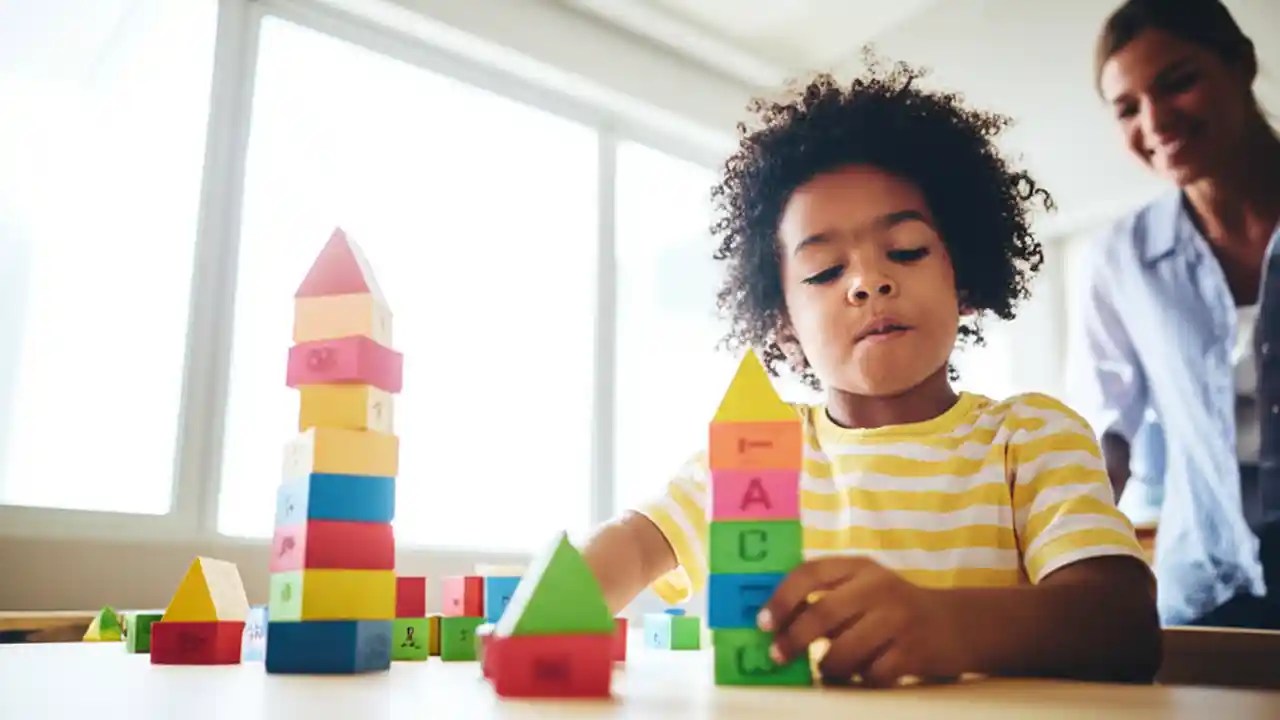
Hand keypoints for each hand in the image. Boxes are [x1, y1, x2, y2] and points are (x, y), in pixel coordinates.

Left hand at [757, 556, 969, 685]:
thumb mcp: (863, 590)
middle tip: (777, 656)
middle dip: (793, 640)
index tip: (762, 623)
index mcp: (859, 567)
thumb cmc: (894, 608)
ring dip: (827, 666)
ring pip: (843, 651)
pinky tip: (861, 675)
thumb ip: (825, 599)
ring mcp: (898, 619)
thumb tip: (773, 623)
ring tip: (828, 669)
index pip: (809, 573)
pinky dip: (858, 680)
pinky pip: (870, 675)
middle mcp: (878, 587)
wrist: (957, 624)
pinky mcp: (913, 652)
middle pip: (822, 613)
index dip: (781, 599)